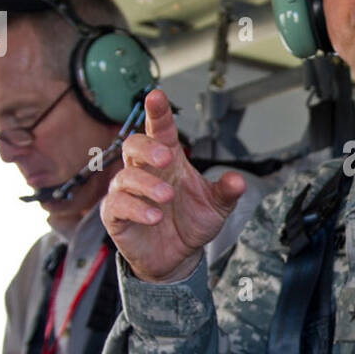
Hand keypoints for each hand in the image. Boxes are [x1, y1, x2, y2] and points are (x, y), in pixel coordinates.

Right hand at [102, 89, 245, 282]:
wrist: (177, 257)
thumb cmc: (191, 223)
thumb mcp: (216, 207)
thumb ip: (226, 192)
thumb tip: (238, 180)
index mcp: (169, 161)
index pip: (161, 130)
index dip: (158, 113)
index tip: (156, 96)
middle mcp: (145, 171)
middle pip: (134, 145)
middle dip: (148, 147)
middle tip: (166, 157)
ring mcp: (127, 192)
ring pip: (125, 176)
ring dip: (146, 184)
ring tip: (167, 197)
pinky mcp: (116, 215)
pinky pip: (118, 205)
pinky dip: (136, 208)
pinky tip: (154, 216)